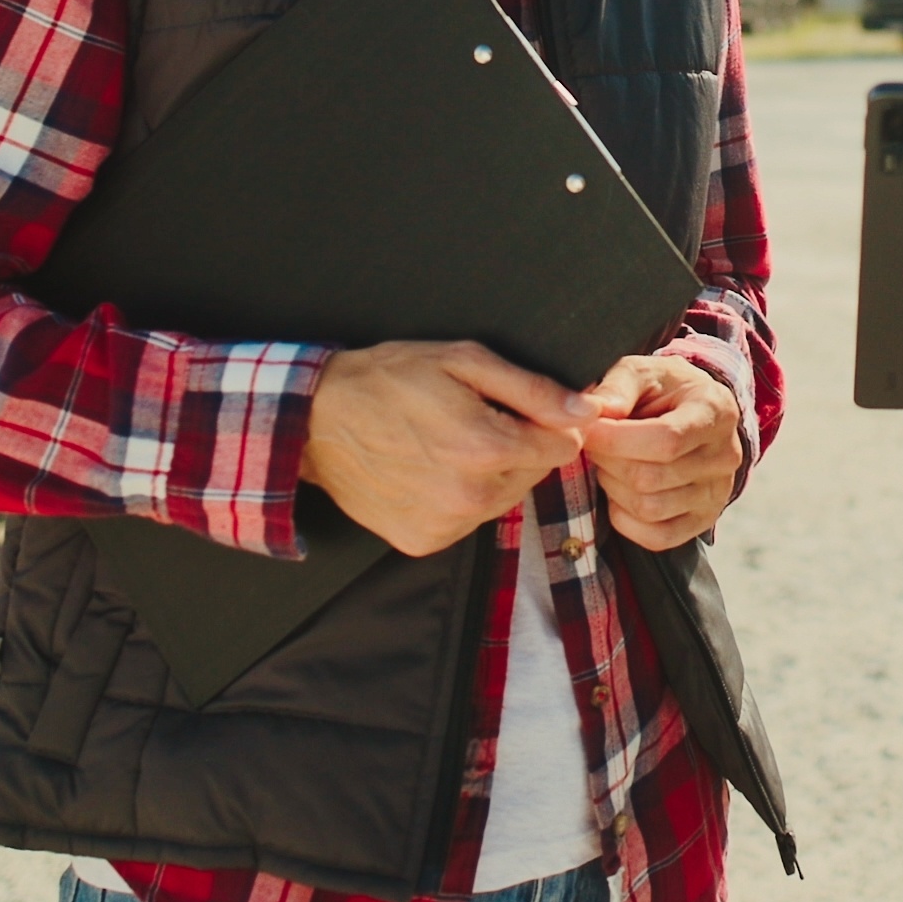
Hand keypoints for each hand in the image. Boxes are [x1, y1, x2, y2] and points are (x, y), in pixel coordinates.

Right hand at [302, 340, 588, 555]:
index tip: (522, 408)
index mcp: (488, 448)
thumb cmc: (390, 379)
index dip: (549, 422)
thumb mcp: (464, 360)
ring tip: (447, 443)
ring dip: (490, 473)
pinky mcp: (423, 541)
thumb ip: (532, 389)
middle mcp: (472, 496)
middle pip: (535, 474)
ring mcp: (446, 524)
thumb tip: (586, 412)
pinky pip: (466, 520)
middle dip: (518, 446)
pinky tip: (429, 470)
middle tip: (474, 420)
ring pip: (504, 499)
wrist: (316, 419)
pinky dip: (458, 497)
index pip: (564, 446)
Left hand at [579, 353, 742, 549]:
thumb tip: (593, 411)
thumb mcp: (642, 371)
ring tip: (611, 462)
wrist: (694, 413)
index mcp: (715, 411)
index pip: (666, 440)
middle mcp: (725, 457)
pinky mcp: (704, 521)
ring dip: (614, 486)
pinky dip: (625, 518)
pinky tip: (621, 490)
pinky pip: (656, 537)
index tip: (586, 429)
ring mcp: (717, 494)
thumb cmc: (662, 390)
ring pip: (649, 508)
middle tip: (596, 443)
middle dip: (608, 461)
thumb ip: (617, 386)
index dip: (615, 440)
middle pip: (650, 478)